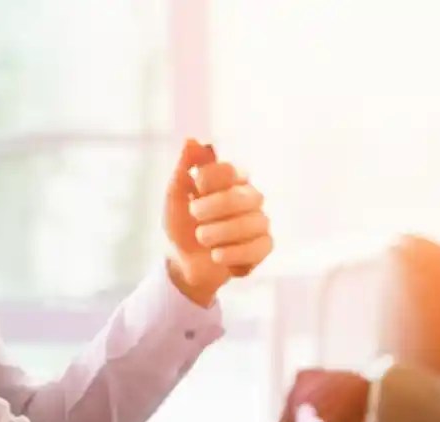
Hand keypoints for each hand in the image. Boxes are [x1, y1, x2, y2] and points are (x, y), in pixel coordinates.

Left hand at [164, 139, 272, 305]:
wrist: (184, 263)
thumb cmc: (181, 225)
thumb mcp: (175, 196)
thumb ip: (184, 167)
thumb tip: (192, 140)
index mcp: (231, 179)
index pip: (228, 170)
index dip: (209, 181)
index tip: (195, 190)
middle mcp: (250, 196)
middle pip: (241, 197)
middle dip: (212, 209)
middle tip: (195, 217)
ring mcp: (260, 221)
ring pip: (252, 222)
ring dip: (220, 233)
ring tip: (203, 239)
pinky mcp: (264, 246)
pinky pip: (259, 246)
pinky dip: (234, 253)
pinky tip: (217, 255)